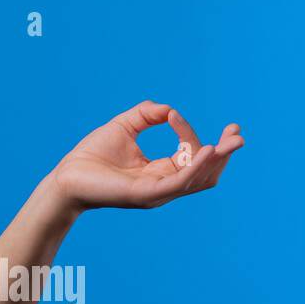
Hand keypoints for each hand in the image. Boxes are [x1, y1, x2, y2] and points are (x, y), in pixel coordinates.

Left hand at [51, 100, 242, 211]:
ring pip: (199, 179)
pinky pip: (180, 182)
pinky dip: (196, 167)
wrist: (66, 176)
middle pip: (206, 173)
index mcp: (161, 171)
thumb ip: (147, 114)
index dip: (188, 133)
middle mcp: (164, 185)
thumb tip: (170, 109)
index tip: (174, 116)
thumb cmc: (91, 156)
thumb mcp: (123, 126)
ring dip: (217, 160)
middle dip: (225, 154)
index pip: (190, 154)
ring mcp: (157, 192)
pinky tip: (206, 150)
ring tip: (230, 142)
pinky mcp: (147, 194)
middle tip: (238, 134)